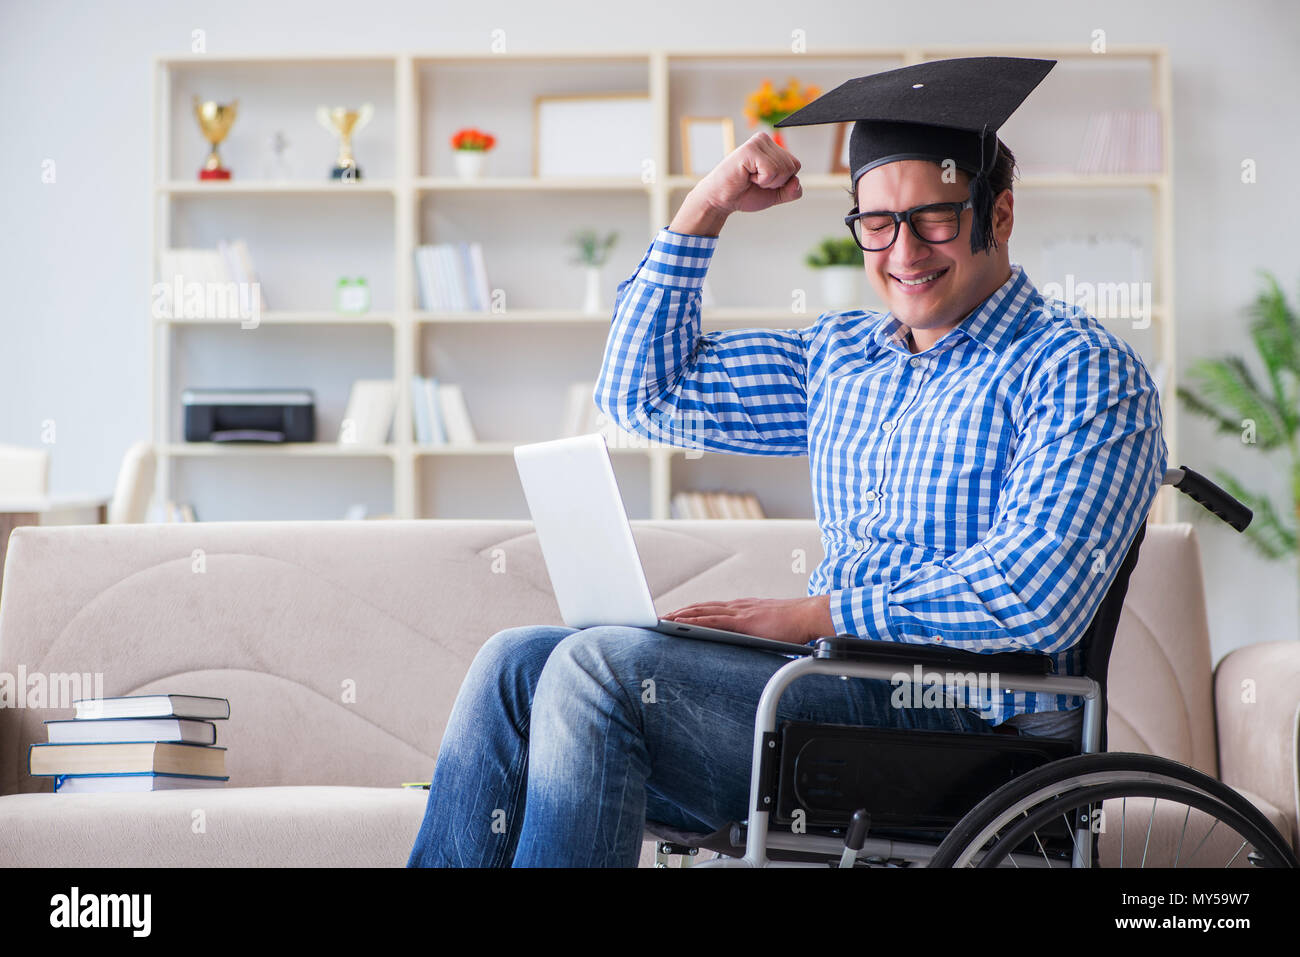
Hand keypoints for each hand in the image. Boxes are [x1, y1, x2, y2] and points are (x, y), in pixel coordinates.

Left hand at [661, 595, 832, 645]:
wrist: (810, 616)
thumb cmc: (795, 625)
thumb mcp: (771, 628)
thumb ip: (757, 633)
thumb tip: (752, 645)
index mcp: (745, 608)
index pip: (712, 609)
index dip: (693, 611)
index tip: (677, 615)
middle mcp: (739, 606)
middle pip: (702, 607)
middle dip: (680, 612)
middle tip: (660, 617)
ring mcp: (740, 611)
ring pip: (702, 611)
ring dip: (680, 615)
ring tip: (662, 620)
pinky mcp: (743, 620)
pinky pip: (713, 620)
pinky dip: (694, 620)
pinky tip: (681, 623)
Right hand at [686, 130, 803, 218]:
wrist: (721, 200)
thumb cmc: (745, 194)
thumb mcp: (775, 194)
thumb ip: (791, 191)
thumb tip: (796, 181)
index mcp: (772, 146)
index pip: (795, 165)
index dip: (782, 182)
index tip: (762, 182)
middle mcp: (765, 139)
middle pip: (792, 167)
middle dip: (776, 182)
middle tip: (755, 181)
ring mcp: (757, 142)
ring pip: (783, 169)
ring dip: (767, 182)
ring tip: (750, 178)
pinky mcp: (750, 149)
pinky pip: (772, 171)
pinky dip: (762, 181)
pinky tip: (747, 176)